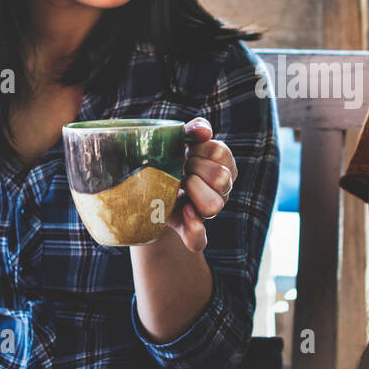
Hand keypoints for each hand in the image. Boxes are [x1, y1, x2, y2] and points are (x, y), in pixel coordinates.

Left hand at [167, 116, 237, 252]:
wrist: (146, 189)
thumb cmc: (169, 160)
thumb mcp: (179, 141)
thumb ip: (193, 129)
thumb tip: (205, 132)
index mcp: (222, 166)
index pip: (222, 154)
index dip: (201, 150)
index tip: (188, 151)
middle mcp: (221, 191)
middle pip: (222, 179)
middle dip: (196, 169)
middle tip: (183, 168)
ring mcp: (207, 213)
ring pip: (214, 206)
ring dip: (194, 193)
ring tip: (181, 187)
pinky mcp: (190, 232)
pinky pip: (198, 239)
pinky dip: (193, 229)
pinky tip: (184, 213)